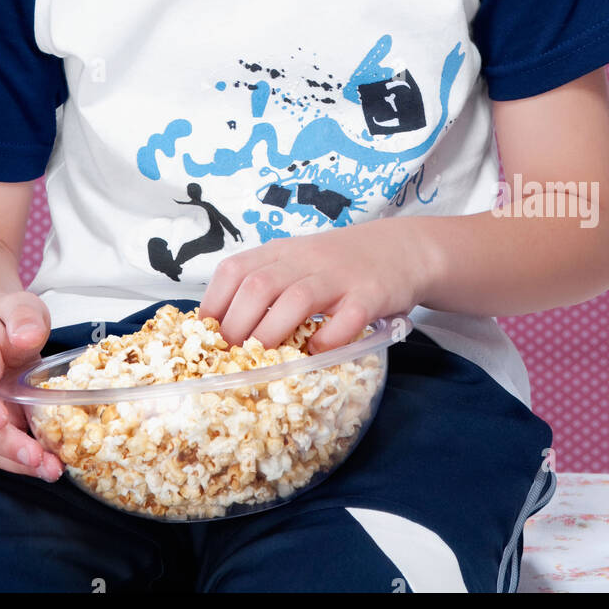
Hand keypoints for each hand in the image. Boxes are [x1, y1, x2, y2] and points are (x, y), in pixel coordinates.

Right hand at [0, 292, 63, 481]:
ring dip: (18, 463)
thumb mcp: (18, 304)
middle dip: (7, 446)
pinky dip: (25, 463)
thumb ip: (23, 316)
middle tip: (37, 458)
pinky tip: (50, 467)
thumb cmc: (6, 319)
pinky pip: (5, 451)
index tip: (1, 420)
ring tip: (51, 470)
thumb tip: (26, 338)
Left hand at [197, 217, 418, 354]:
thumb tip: (222, 327)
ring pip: (296, 299)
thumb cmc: (339, 264)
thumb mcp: (297, 262)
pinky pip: (346, 319)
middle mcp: (306, 259)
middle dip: (238, 326)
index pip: (234, 269)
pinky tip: (318, 353)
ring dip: (273, 334)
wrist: (401, 248)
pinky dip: (327, 341)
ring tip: (265, 360)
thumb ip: (266, 285)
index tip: (207, 335)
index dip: (214, 304)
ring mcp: (339, 276)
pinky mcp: (370, 295)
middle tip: (233, 356)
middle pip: (258, 285)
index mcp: (281, 251)